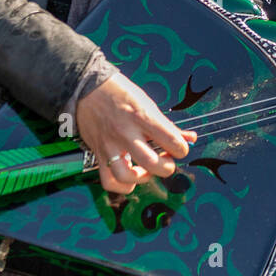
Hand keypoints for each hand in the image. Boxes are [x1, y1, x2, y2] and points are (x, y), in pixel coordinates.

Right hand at [75, 72, 197, 194]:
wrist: (85, 88)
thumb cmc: (119, 93)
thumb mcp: (147, 103)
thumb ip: (168, 125)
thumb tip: (189, 138)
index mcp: (141, 116)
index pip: (171, 140)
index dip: (182, 149)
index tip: (180, 148)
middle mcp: (125, 132)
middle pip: (152, 163)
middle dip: (167, 167)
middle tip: (168, 160)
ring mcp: (110, 145)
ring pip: (127, 176)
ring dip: (144, 178)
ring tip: (149, 170)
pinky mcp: (98, 153)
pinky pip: (109, 181)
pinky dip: (122, 187)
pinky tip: (131, 179)